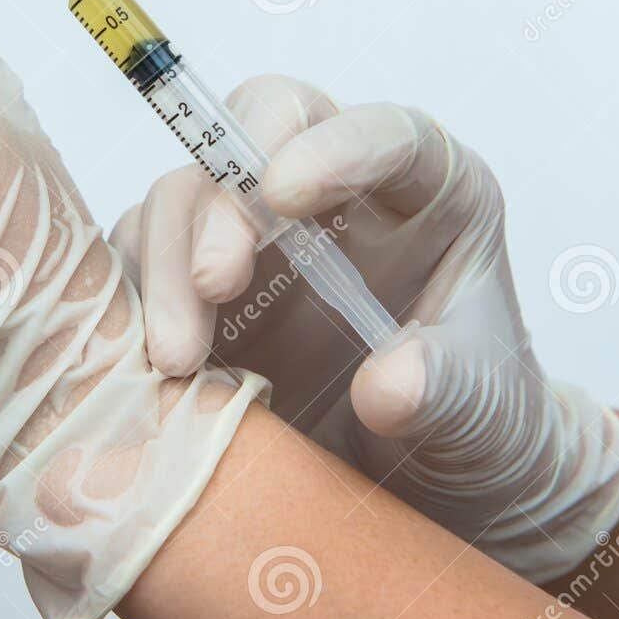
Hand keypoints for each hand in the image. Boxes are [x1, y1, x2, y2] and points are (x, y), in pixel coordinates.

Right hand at [111, 75, 618, 580]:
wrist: (434, 490)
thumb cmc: (479, 425)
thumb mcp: (488, 418)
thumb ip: (451, 392)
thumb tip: (392, 383)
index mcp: (431, 192)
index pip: (385, 133)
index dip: (333, 146)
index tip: (285, 191)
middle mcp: (336, 190)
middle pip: (260, 128)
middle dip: (228, 196)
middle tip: (216, 282)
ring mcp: (258, 232)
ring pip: (185, 193)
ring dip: (168, 263)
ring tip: (179, 359)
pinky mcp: (195, 284)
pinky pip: (137, 264)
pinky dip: (131, 308)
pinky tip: (149, 371)